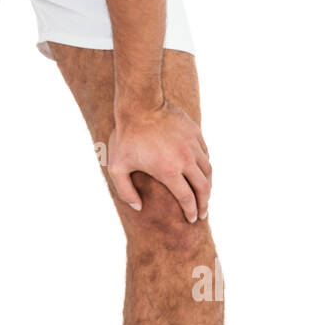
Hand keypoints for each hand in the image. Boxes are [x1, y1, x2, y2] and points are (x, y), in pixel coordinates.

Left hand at [108, 100, 211, 222]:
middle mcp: (185, 160)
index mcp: (169, 171)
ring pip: (208, 171)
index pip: (187, 199)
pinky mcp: (195, 133)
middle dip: (205, 204)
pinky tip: (201, 171)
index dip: (191, 211)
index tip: (192, 219)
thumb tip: (139, 207)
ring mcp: (192, 146)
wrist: (140, 104)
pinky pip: (206, 154)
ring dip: (208, 185)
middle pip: (203, 188)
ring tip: (205, 194)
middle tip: (203, 213)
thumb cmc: (126, 137)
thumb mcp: (116, 167)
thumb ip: (125, 191)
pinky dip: (205, 166)